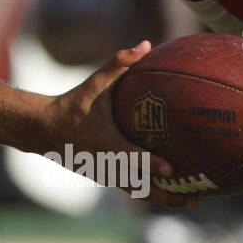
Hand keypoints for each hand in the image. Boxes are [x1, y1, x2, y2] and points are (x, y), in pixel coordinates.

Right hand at [41, 42, 196, 207]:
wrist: (43, 129)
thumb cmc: (72, 104)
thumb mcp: (95, 83)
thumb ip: (120, 63)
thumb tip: (146, 44)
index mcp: (105, 141)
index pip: (130, 156)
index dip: (150, 164)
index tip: (172, 169)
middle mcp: (108, 163)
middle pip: (142, 189)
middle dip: (170, 196)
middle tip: (199, 197)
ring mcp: (107, 174)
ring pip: (140, 193)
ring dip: (166, 198)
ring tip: (193, 198)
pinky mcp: (106, 177)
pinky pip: (134, 189)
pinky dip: (153, 192)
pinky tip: (173, 190)